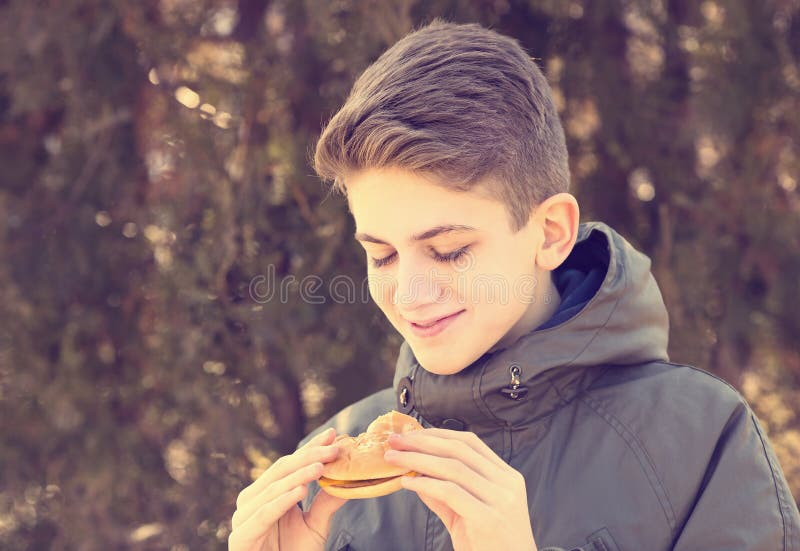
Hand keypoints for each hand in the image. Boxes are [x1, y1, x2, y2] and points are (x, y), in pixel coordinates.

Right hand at [229, 427, 347, 550]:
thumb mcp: (315, 526)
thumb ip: (326, 502)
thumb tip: (349, 477)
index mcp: (266, 493)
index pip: (289, 464)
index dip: (311, 448)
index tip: (333, 435)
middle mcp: (251, 501)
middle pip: (280, 472)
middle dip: (309, 457)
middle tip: (333, 448)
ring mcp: (243, 518)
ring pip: (272, 489)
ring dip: (297, 476)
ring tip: (320, 467)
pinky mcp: (241, 537)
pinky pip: (264, 514)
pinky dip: (282, 501)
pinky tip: (300, 490)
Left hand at [384, 428, 537, 550]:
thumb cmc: (490, 545)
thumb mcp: (467, 513)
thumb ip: (444, 492)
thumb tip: (415, 472)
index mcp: (506, 476)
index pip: (469, 442)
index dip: (437, 434)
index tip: (410, 434)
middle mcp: (506, 483)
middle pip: (458, 450)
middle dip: (422, 442)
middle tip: (395, 441)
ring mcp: (500, 500)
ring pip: (453, 467)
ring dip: (417, 459)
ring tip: (394, 459)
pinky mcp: (488, 519)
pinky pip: (450, 492)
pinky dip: (425, 484)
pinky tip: (407, 483)